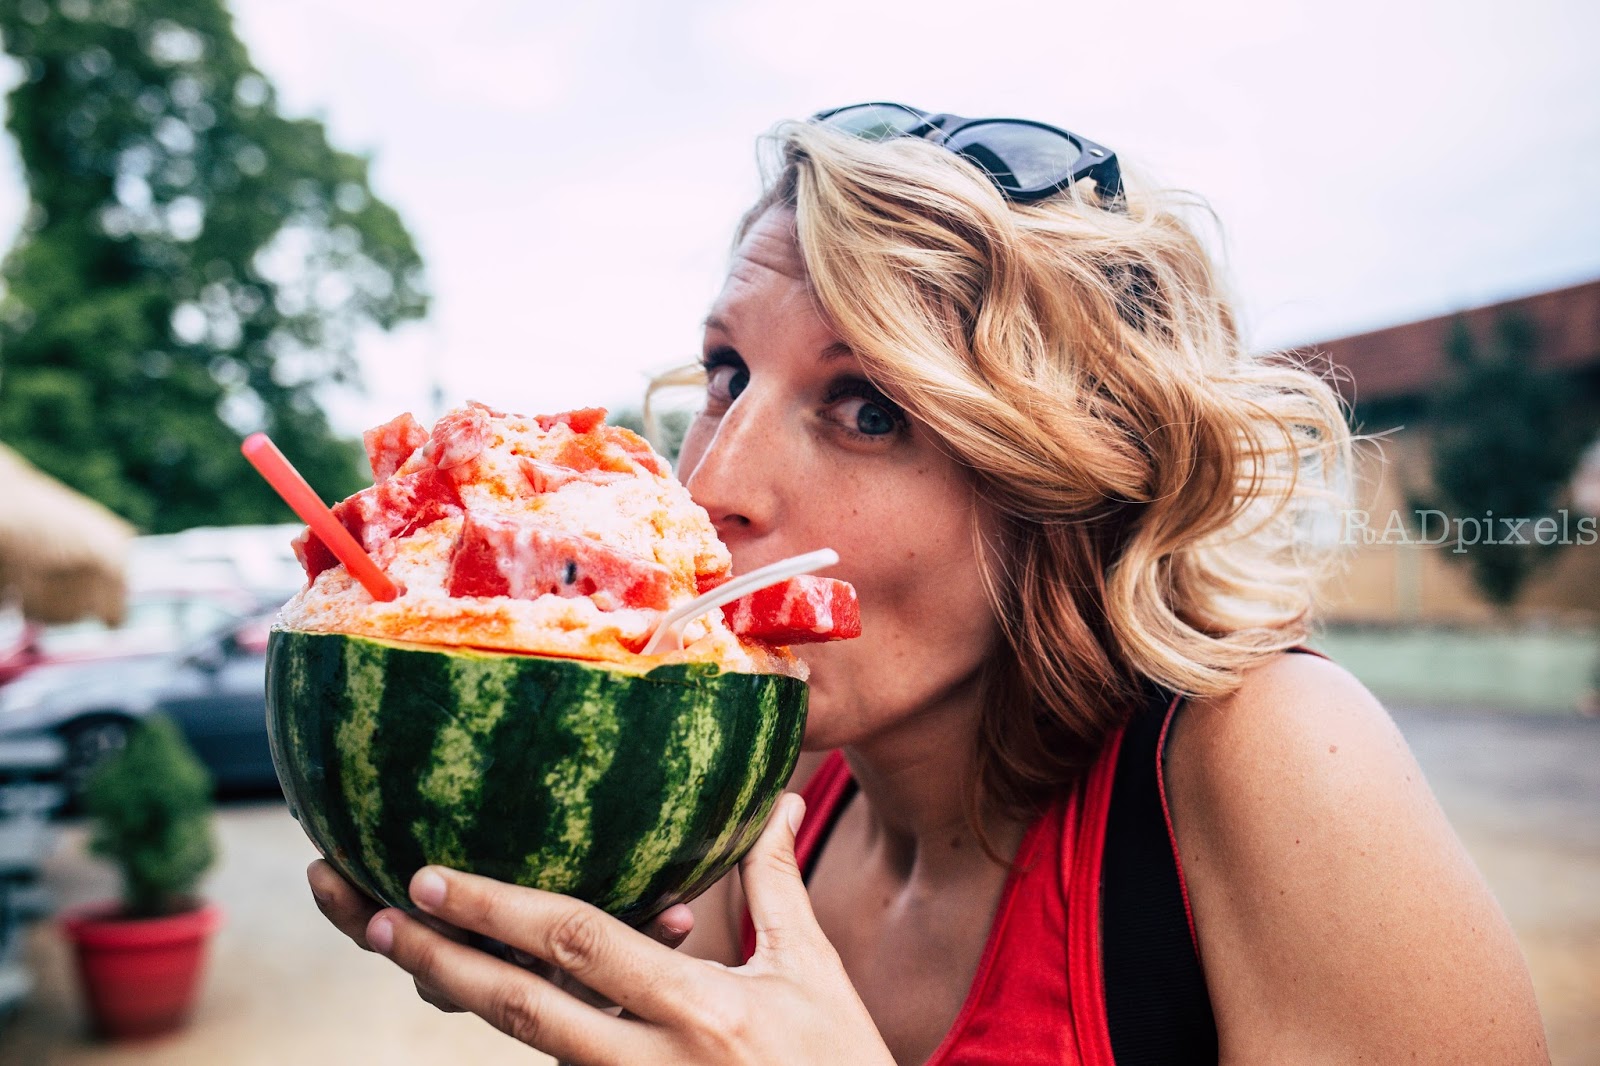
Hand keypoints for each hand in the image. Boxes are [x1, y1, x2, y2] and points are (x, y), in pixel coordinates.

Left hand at [362, 794, 893, 1064]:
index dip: (499, 909)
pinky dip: (516, 1028)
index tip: (429, 876)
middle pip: (522, 1009)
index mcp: (698, 1007)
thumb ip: (777, 883)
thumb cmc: (842, 1063)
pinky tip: (467, 987)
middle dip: (442, 959)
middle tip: (374, 914)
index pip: (581, 946)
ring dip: (457, 993)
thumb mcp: (812, 970)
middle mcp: (649, 1062)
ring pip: (527, 1044)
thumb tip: (779, 799)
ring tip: (398, 944)